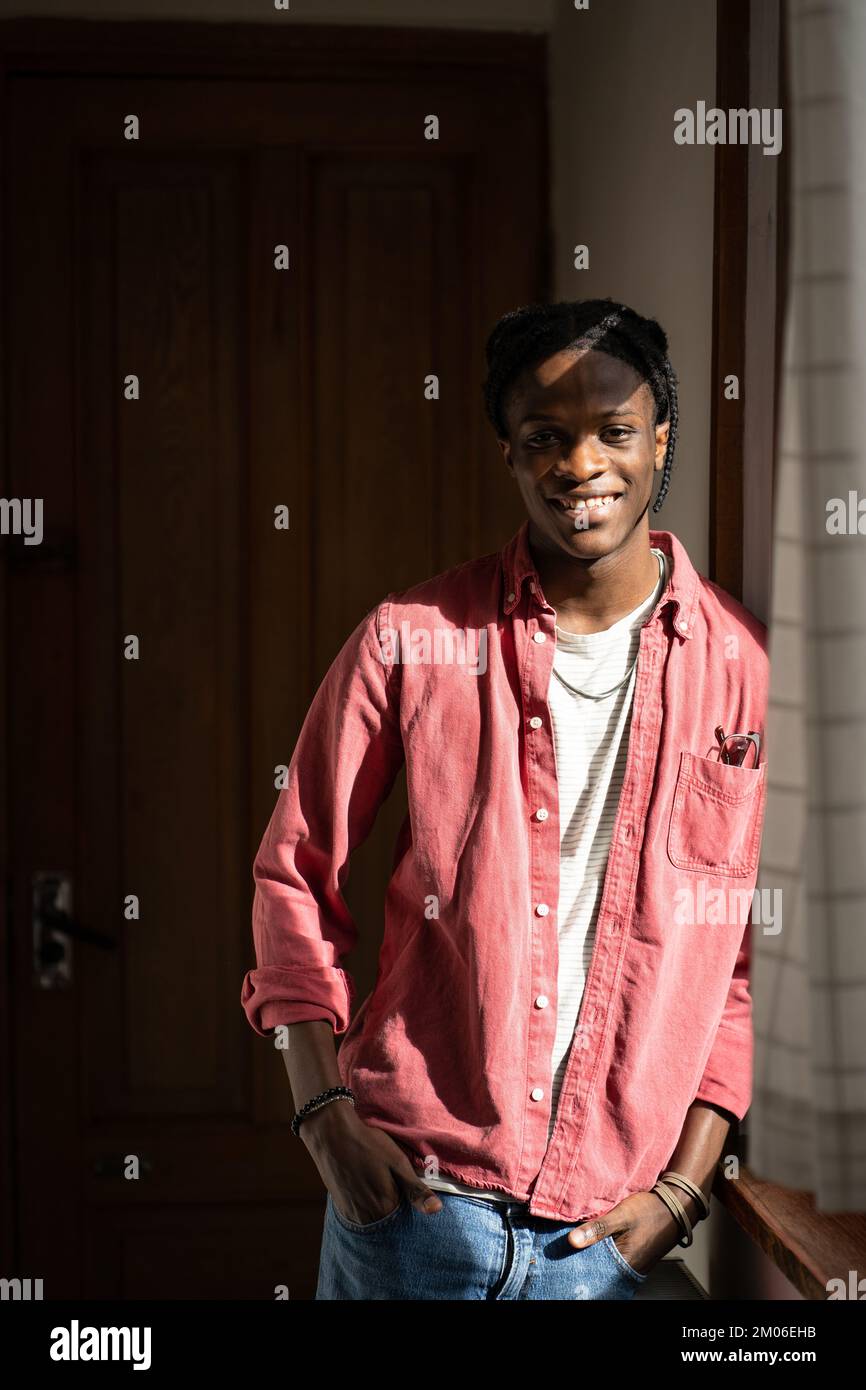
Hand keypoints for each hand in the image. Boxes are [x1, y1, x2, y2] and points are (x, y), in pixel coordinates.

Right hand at [300, 1099, 443, 1225]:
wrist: (330, 1134)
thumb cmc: (367, 1144)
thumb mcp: (397, 1162)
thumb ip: (415, 1190)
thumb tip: (436, 1211)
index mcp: (386, 1207)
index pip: (406, 1219)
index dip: (408, 1202)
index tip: (403, 1185)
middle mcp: (367, 1218)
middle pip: (389, 1221)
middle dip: (394, 1207)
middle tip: (387, 1179)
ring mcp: (351, 1215)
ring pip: (373, 1220)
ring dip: (378, 1207)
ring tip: (375, 1182)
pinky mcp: (340, 1208)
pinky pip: (359, 1216)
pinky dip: (365, 1206)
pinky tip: (364, 1186)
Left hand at [566, 1190, 686, 1274]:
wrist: (676, 1206)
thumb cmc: (650, 1211)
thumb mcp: (622, 1215)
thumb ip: (598, 1228)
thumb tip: (572, 1241)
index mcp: (623, 1264)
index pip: (592, 1272)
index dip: (576, 1263)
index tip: (561, 1255)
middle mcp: (627, 1268)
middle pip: (598, 1269)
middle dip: (582, 1259)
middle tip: (567, 1247)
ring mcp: (632, 1263)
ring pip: (605, 1263)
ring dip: (592, 1254)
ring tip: (578, 1242)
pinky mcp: (634, 1256)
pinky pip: (612, 1259)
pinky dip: (602, 1252)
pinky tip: (594, 1241)